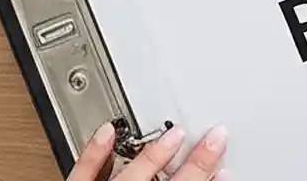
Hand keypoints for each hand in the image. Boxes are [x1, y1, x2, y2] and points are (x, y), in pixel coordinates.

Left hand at [67, 122, 229, 180]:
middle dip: (194, 160)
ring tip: (173, 135)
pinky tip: (106, 130)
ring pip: (128, 175)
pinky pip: (82, 175)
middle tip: (213, 135)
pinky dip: (94, 152)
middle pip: (165, 180)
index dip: (207, 167)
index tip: (225, 149)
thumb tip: (215, 179)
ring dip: (153, 155)